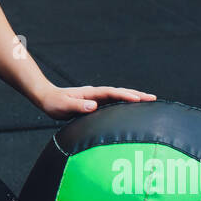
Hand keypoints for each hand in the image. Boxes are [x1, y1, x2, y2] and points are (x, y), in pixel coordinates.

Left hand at [36, 83, 156, 120]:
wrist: (47, 98)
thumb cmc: (54, 103)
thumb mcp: (63, 106)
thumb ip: (77, 106)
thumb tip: (93, 106)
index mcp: (90, 93)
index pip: (111, 93)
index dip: (125, 95)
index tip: (139, 98)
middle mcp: (95, 93)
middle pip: (119, 92)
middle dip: (136, 94)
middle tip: (154, 98)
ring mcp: (96, 97)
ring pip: (118, 96)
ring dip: (134, 97)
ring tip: (149, 101)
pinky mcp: (95, 103)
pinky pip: (113, 102)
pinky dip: (125, 102)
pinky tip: (132, 108)